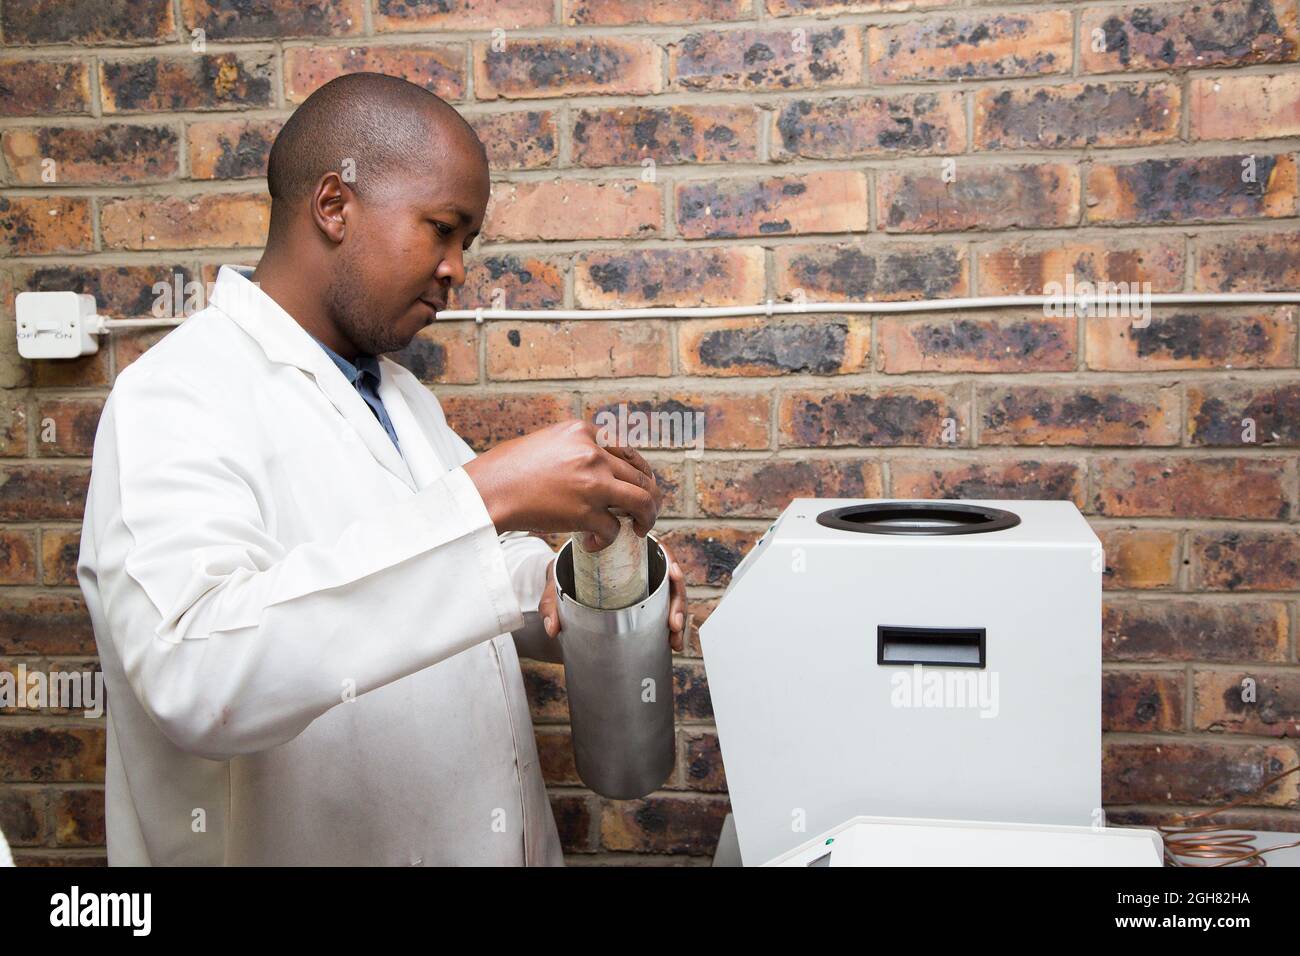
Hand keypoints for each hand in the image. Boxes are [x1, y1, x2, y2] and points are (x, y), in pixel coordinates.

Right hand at [463, 419, 660, 549]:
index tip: (639, 483)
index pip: (627, 450)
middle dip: (650, 496)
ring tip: (640, 529)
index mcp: (584, 432)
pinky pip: (613, 529)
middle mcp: (593, 454)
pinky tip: (593, 543)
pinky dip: (607, 540)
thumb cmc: (509, 469)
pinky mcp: (585, 512)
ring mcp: (593, 483)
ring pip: (641, 500)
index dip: (639, 470)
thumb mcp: (548, 442)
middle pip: (640, 475)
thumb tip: (601, 466)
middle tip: (646, 512)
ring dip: (647, 517)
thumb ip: (577, 448)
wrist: (487, 490)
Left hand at [537, 543, 686, 652]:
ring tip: (674, 640)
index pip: (657, 549)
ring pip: (671, 598)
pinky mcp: (645, 601)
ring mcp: (645, 584)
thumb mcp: (557, 579)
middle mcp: (641, 565)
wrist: (564, 584)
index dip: (671, 562)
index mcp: (627, 548)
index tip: (674, 576)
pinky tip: (672, 643)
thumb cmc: (565, 572)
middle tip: (674, 624)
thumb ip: (553, 599)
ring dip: (678, 618)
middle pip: (670, 578)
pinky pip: (663, 611)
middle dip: (677, 601)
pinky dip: (671, 627)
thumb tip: (553, 628)